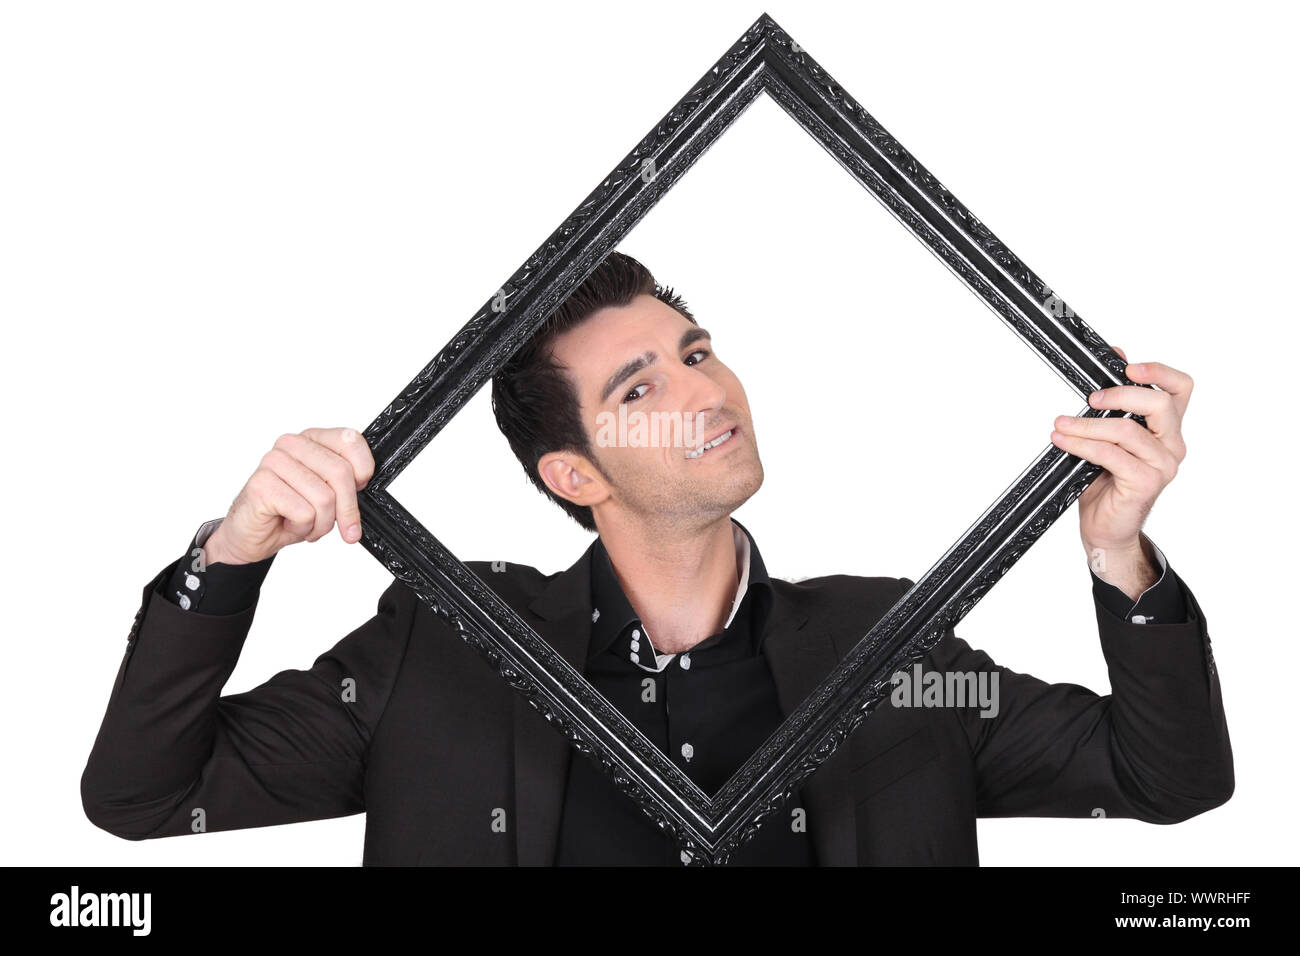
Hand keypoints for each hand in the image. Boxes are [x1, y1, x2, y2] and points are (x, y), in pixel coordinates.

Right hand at [203, 427, 375, 565]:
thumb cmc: (289, 512)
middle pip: (341, 472)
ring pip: (324, 498)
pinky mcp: (262, 485)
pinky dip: (303, 527)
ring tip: (308, 524)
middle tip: (343, 527)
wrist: (251, 534)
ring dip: (322, 523)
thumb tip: (366, 485)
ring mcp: (274, 462)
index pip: (351, 440)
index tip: (361, 490)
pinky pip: (304, 512)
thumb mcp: (328, 495)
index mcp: (312, 440)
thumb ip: (346, 483)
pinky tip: (289, 523)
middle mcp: (292, 445)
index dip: (363, 470)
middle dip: (347, 509)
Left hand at [1049, 347, 1190, 566]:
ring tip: (1061, 424)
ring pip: (1127, 430)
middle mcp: (1172, 445)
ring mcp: (1163, 465)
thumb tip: (1116, 355)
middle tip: (1089, 399)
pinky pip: (1111, 454)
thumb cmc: (1106, 481)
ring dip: (1087, 425)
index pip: (1181, 388)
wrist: (1105, 528)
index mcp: (1168, 428)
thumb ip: (1115, 402)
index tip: (1128, 366)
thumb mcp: (1108, 436)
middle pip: (1159, 404)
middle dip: (1119, 395)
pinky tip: (1063, 441)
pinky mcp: (1147, 483)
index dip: (1159, 372)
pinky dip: (1083, 445)